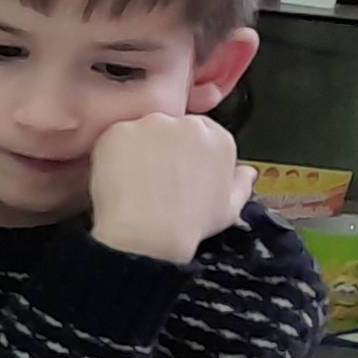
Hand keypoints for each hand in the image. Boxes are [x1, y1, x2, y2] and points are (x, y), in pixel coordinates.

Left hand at [87, 114, 252, 264]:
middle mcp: (189, 125)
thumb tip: (246, 173)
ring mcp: (153, 125)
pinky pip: (114, 137)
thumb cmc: (187, 224)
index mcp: (219, 140)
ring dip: (136, 148)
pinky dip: (112, 153)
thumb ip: (240, 184)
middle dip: (162, 146)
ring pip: (141, 130)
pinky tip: (117, 176)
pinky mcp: (120, 130)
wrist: (149, 231)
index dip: (186, 150)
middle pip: (171, 127)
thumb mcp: (229, 208)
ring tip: (135, 179)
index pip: (202, 131)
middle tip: (153, 175)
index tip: (177, 167)